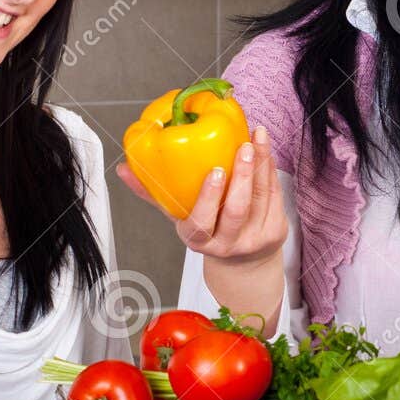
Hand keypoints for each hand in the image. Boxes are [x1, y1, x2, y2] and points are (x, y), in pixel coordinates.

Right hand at [117, 125, 286, 266]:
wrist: (243, 262)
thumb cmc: (206, 228)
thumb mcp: (179, 217)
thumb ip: (153, 194)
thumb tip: (124, 170)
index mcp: (199, 239)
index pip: (202, 222)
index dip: (209, 197)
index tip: (215, 171)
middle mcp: (227, 243)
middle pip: (236, 210)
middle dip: (242, 176)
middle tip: (241, 146)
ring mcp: (253, 239)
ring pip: (260, 198)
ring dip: (260, 164)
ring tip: (256, 136)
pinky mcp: (276, 231)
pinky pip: (274, 195)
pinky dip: (270, 169)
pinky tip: (264, 148)